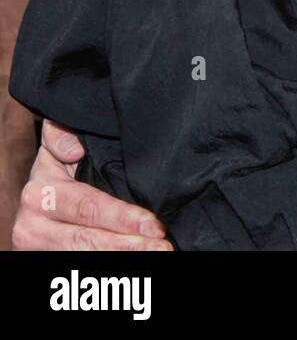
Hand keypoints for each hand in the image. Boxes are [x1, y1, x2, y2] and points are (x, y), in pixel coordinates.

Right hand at [10, 120, 170, 250]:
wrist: (36, 195)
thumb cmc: (59, 165)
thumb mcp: (56, 146)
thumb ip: (61, 136)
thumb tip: (74, 149)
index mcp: (40, 194)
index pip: (88, 208)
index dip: (122, 217)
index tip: (153, 224)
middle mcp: (33, 225)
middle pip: (88, 239)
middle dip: (129, 244)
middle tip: (161, 245)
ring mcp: (36, 246)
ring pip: (85, 255)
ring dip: (125, 257)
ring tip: (156, 252)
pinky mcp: (43, 259)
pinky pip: (80, 263)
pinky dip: (112, 261)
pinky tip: (138, 258)